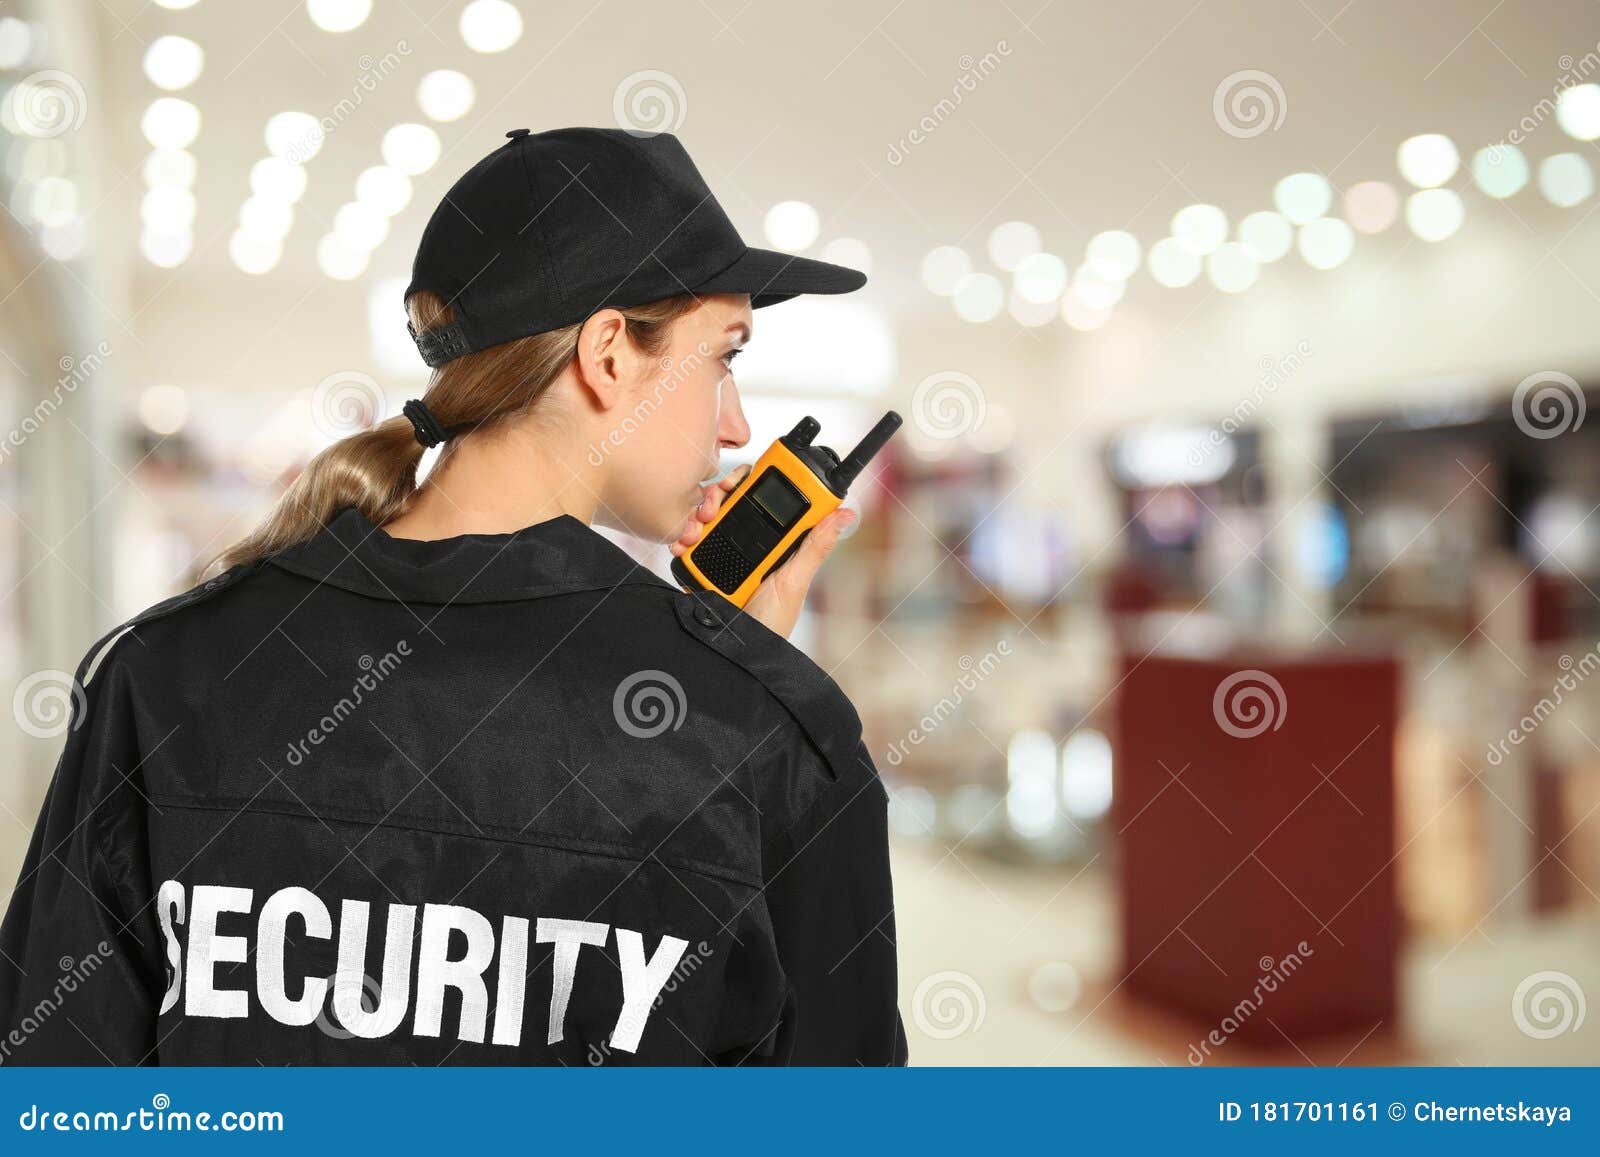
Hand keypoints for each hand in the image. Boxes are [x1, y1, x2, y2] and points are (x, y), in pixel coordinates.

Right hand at [670, 464, 856, 639]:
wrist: (737, 654)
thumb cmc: (773, 624)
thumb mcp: (794, 582)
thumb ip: (814, 546)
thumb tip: (844, 514)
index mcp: (777, 543)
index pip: (768, 498)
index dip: (756, 481)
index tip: (745, 475)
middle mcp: (750, 545)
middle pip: (732, 502)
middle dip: (719, 495)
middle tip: (712, 506)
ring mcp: (723, 555)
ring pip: (707, 518)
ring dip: (697, 515)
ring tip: (695, 527)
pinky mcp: (701, 568)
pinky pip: (689, 544)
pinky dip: (681, 538)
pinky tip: (682, 542)